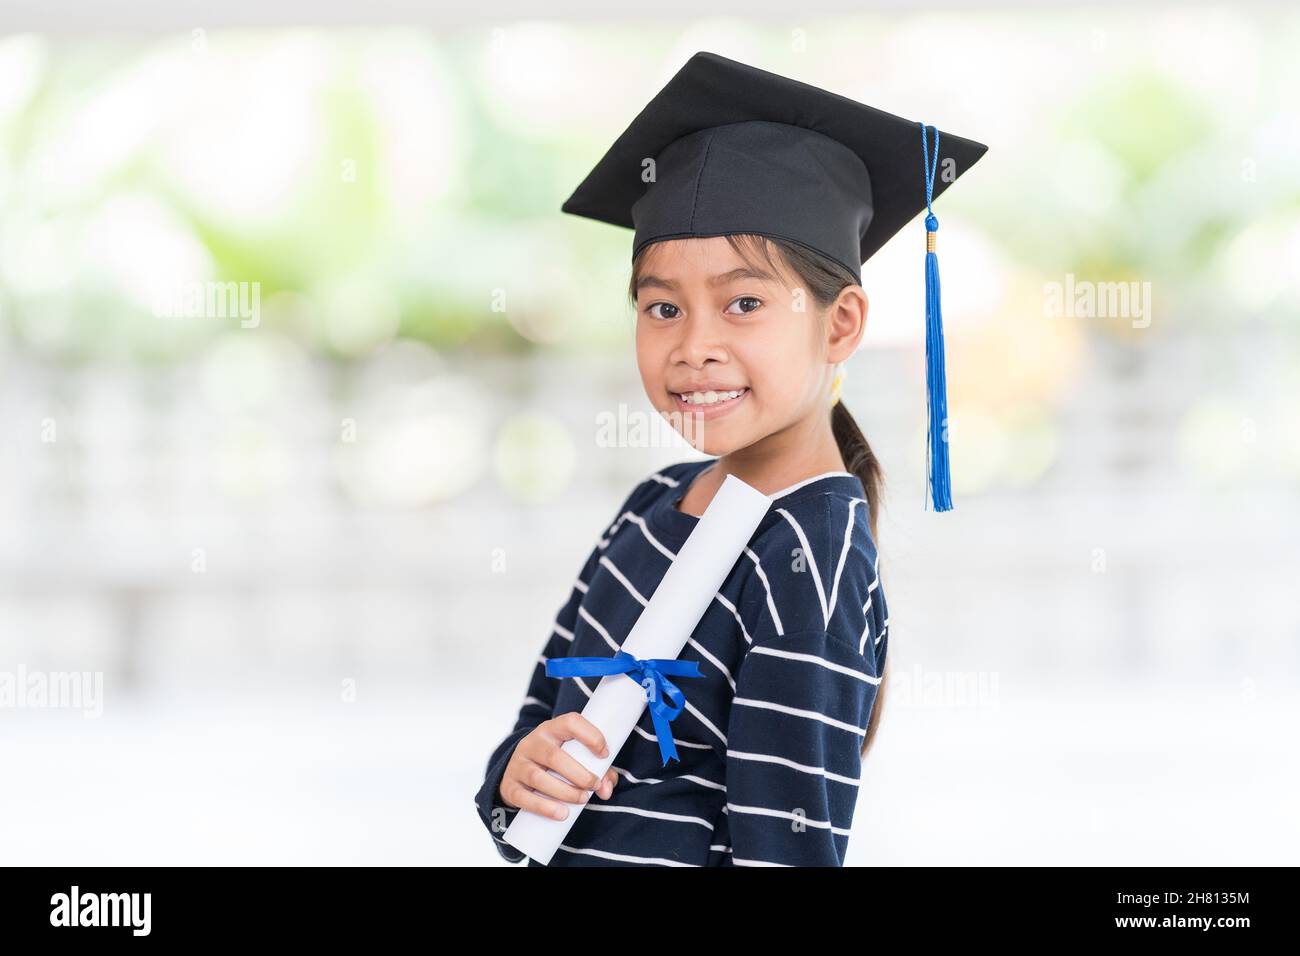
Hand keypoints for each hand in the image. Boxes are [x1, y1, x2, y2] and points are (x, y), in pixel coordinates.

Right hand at [498, 712, 618, 819]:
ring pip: (538, 777)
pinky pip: (524, 797)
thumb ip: (598, 771)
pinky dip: (544, 807)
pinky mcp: (510, 786)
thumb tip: (606, 790)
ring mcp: (518, 764)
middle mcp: (532, 743)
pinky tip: (562, 813)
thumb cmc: (556, 763)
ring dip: (565, 792)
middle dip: (579, 774)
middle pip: (554, 756)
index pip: (570, 722)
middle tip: (595, 785)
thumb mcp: (575, 757)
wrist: (519, 772)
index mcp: (552, 729)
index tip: (604, 754)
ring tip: (582, 800)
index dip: (590, 736)